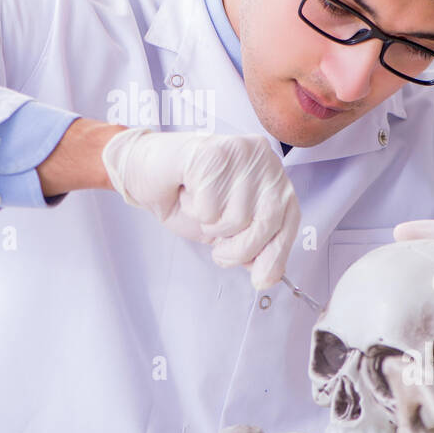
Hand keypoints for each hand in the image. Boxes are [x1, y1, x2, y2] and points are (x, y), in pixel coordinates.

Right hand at [101, 127, 299, 289]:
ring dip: (210, 226)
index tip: (261, 280)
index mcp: (272, 174)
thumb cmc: (187, 196)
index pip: (289, 219)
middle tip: (218, 252)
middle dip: (240, 249)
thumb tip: (267, 274)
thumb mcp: (225, 229)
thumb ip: (251, 244)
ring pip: (236, 219)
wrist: (144, 171)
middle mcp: (262, 158)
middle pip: (266, 222)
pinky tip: (187, 192)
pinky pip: (209, 209)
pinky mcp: (211, 153)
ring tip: (199, 205)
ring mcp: (238, 152)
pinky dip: (193, 210)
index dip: (275, 254)